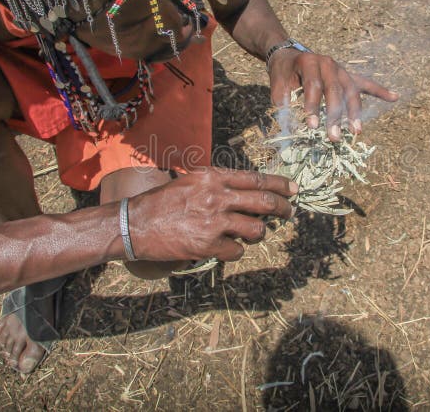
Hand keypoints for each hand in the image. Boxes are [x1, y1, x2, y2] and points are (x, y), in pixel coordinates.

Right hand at [127, 168, 296, 261]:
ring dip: (257, 234)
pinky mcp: (207, 244)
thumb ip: (217, 184)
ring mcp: (213, 221)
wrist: (134, 224)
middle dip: (283, 209)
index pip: (256, 178)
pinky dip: (235, 252)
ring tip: (248, 234)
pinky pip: (237, 251)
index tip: (294, 189)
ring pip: (256, 230)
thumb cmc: (161, 202)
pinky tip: (224, 249)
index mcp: (213, 177)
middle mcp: (216, 196)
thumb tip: (246, 193)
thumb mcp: (190, 181)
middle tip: (290, 213)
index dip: (280, 184)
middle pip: (264, 202)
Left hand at [268, 49, 398, 140]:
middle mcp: (329, 64)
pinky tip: (394, 97)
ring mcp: (341, 70)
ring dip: (355, 112)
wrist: (289, 54)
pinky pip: (366, 84)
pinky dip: (380, 90)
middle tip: (334, 137)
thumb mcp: (276, 82)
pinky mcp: (348, 76)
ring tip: (356, 131)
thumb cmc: (283, 71)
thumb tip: (288, 123)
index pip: (314, 86)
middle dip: (336, 115)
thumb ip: (282, 100)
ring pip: (352, 90)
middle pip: (336, 90)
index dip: (313, 106)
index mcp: (310, 62)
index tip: (311, 126)